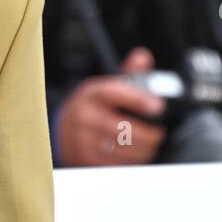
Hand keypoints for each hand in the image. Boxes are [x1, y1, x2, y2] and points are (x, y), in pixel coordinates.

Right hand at [55, 47, 165, 165]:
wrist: (63, 129)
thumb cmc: (91, 107)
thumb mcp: (106, 87)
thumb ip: (129, 73)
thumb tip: (142, 57)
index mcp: (93, 93)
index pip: (116, 94)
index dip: (139, 100)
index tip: (157, 106)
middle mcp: (85, 115)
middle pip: (122, 128)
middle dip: (147, 134)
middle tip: (158, 134)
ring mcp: (82, 138)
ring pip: (120, 148)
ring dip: (142, 150)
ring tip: (149, 146)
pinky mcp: (84, 158)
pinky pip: (113, 163)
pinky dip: (129, 162)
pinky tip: (135, 156)